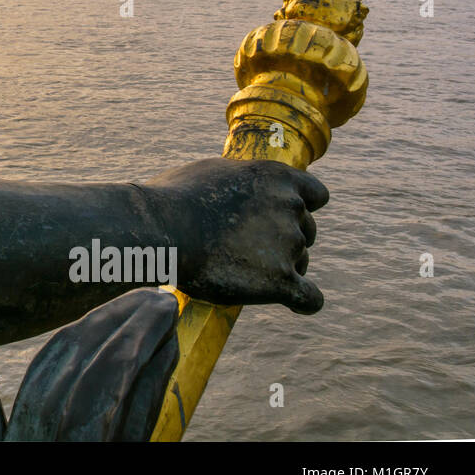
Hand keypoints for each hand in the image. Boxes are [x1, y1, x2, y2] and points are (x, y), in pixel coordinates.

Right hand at [147, 158, 326, 313]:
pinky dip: (302, 301)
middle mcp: (290, 206)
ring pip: (301, 262)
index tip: (278, 219)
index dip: (300, 208)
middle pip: (307, 231)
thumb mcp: (211, 172)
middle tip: (246, 250)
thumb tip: (240, 190)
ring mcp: (289, 243)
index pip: (316, 195)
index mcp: (276, 177)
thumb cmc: (172, 198)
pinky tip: (288, 302)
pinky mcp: (282, 280)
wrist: (159, 228)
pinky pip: (310, 299)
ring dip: (280, 268)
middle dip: (283, 240)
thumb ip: (240, 182)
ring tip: (240, 272)